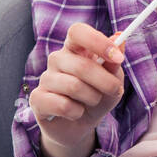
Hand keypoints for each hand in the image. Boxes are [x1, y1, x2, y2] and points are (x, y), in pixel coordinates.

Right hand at [30, 23, 127, 148]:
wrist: (80, 124)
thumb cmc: (97, 96)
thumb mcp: (112, 80)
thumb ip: (114, 62)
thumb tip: (119, 38)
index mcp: (75, 48)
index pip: (78, 32)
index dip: (97, 42)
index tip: (118, 58)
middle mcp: (57, 59)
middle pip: (81, 65)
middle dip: (105, 81)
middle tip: (115, 90)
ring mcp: (45, 78)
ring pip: (73, 86)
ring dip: (92, 98)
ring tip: (93, 102)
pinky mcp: (37, 98)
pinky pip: (62, 105)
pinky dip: (77, 112)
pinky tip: (76, 113)